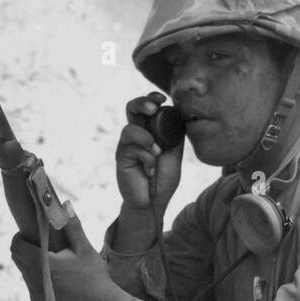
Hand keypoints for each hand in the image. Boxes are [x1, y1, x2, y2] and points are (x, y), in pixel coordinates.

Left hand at [9, 212, 126, 300]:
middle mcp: (35, 280)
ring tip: (52, 260)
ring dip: (31, 263)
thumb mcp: (85, 248)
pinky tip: (55, 276)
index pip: (16, 247)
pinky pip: (30, 284)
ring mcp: (36, 293)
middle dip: (26, 248)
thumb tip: (64, 204)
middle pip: (17, 258)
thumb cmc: (95, 276)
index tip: (33, 234)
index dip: (20, 237)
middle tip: (43, 244)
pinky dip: (37, 277)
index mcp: (44, 265)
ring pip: (23, 271)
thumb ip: (72, 226)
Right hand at [116, 92, 182, 216]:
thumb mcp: (174, 154)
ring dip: (146, 138)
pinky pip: (132, 148)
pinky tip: (150, 170)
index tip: (163, 98)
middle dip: (142, 104)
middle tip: (153, 108)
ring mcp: (127, 145)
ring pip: (130, 128)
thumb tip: (178, 114)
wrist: (153, 202)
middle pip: (132, 108)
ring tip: (156, 153)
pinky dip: (146, 157)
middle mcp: (136, 135)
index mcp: (150, 130)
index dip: (152, 98)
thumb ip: (174, 135)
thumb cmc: (163, 179)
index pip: (147, 107)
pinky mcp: (121, 157)